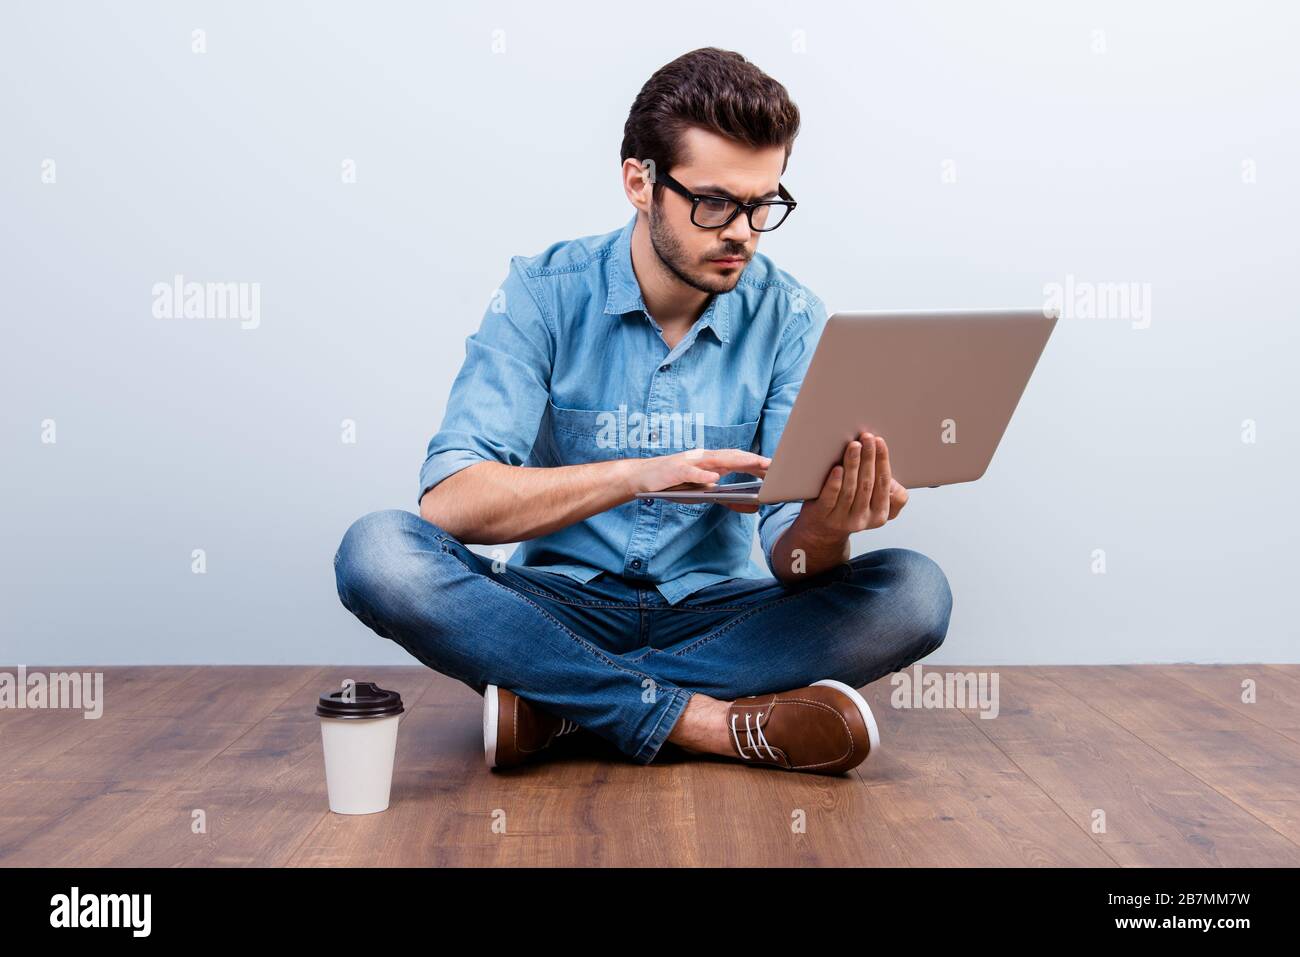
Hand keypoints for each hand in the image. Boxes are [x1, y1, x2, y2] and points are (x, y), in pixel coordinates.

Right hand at [628, 447, 770, 512]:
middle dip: (754, 460)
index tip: (778, 468)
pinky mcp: (675, 471)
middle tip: (774, 466)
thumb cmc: (674, 484)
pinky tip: (714, 478)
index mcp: (711, 463)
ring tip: (755, 464)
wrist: (643, 478)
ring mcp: (689, 463)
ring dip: (737, 461)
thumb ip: (727, 497)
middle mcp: (703, 459)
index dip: (758, 463)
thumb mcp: (702, 493)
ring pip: (717, 460)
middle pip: (733, 457)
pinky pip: (691, 473)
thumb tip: (753, 506)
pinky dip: (702, 475)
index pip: (739, 460)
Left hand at [793, 432, 908, 542]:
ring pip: (850, 489)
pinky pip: (830, 498)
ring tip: (854, 445)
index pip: (884, 484)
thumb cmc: (849, 507)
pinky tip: (837, 468)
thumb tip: (883, 460)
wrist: (820, 531)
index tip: (880, 441)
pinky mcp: (822, 516)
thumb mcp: (871, 502)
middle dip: (869, 457)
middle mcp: (863, 519)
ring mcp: (842, 520)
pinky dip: (835, 482)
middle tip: (867, 437)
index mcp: (879, 514)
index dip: (882, 461)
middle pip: (868, 484)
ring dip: (854, 464)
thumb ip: (884, 487)